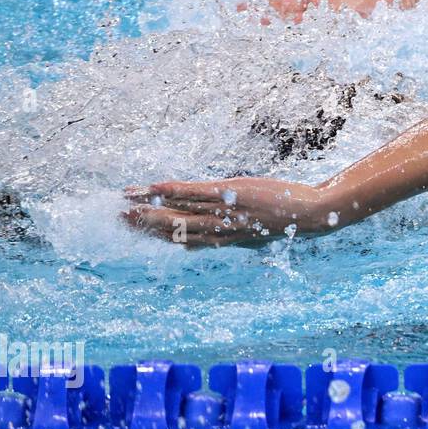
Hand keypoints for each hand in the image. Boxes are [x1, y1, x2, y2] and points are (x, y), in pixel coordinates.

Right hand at [122, 177, 338, 247]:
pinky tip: (154, 187)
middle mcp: (219, 230)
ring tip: (125, 202)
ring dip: (150, 207)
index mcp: (223, 240)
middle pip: (174, 230)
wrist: (310, 214)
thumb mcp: (251, 229)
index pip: (182, 241)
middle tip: (118, 218)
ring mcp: (223, 212)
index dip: (156, 237)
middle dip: (144, 225)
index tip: (134, 233)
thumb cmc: (282, 218)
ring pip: (179, 212)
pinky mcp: (231, 194)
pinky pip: (196, 194)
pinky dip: (173, 191)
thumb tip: (205, 234)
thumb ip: (226, 231)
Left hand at [244, 0, 427, 21]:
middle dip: (261, 3)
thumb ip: (351, 25)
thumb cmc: (390, 8)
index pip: (293, 19)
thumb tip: (334, 38)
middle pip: (284, 1)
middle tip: (236, 7)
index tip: (254, 25)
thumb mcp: (369, 20)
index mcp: (327, 15)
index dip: (274, 22)